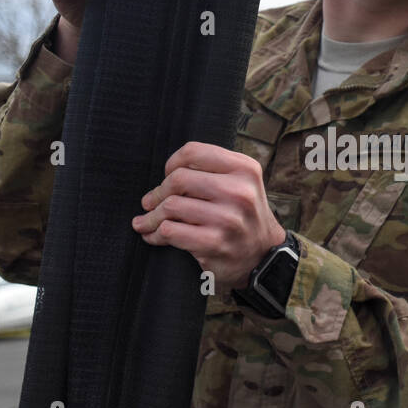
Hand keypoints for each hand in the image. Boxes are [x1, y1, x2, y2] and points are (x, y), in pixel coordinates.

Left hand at [132, 141, 285, 289]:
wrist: (263, 255)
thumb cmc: (242, 215)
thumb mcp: (240, 183)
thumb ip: (210, 171)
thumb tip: (164, 177)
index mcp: (244, 169)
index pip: (193, 152)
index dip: (172, 163)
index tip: (167, 175)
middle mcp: (239, 192)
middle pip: (178, 179)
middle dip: (157, 193)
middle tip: (150, 202)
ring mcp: (228, 219)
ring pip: (170, 206)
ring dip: (151, 216)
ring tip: (145, 222)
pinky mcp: (215, 243)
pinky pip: (170, 231)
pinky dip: (155, 233)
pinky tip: (153, 236)